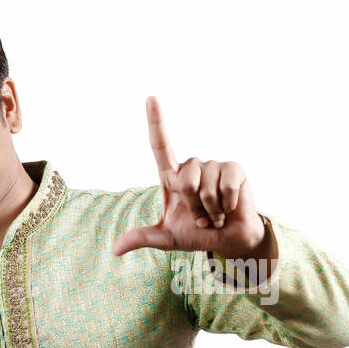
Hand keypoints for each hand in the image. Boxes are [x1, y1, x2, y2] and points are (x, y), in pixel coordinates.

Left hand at [111, 96, 267, 257]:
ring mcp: (214, 166)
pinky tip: (229, 207)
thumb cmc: (197, 233)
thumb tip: (114, 249)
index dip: (156, 121)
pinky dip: (227, 204)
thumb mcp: (167, 238)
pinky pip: (226, 186)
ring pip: (206, 187)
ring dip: (211, 210)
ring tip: (215, 213)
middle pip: (185, 180)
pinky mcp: (234, 169)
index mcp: (173, 176)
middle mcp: (192, 167)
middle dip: (194, 207)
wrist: (229, 240)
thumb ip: (143, 238)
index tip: (151, 98)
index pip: (160, 145)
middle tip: (202, 217)